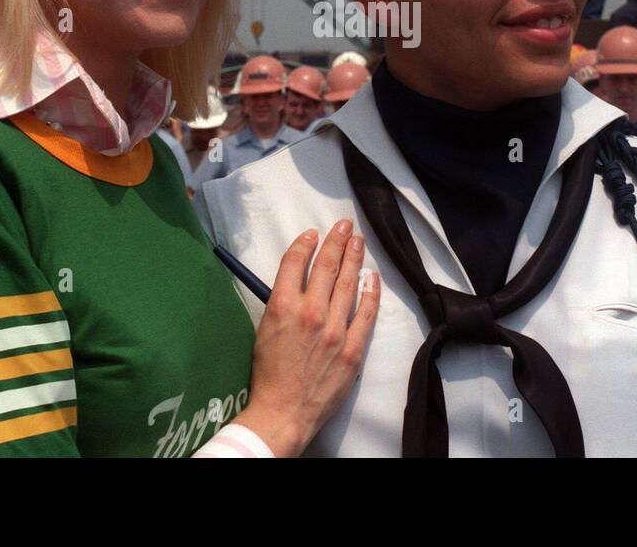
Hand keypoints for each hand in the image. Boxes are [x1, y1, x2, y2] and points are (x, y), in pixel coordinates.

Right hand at [231, 220, 379, 455]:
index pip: (296, 263)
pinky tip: (372, 277)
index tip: (313, 234)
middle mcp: (310, 312)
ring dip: (354, 258)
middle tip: (345, 226)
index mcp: (282, 306)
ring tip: (358, 241)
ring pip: (348, 284)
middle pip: (327, 266)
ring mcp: (335, 330)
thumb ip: (280, 302)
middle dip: (337, 241)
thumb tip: (296, 282)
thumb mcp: (263, 330)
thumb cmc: (268, 374)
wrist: (283, 411)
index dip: (305, 244)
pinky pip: (366, 313)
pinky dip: (370, 292)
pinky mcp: (353, 348)